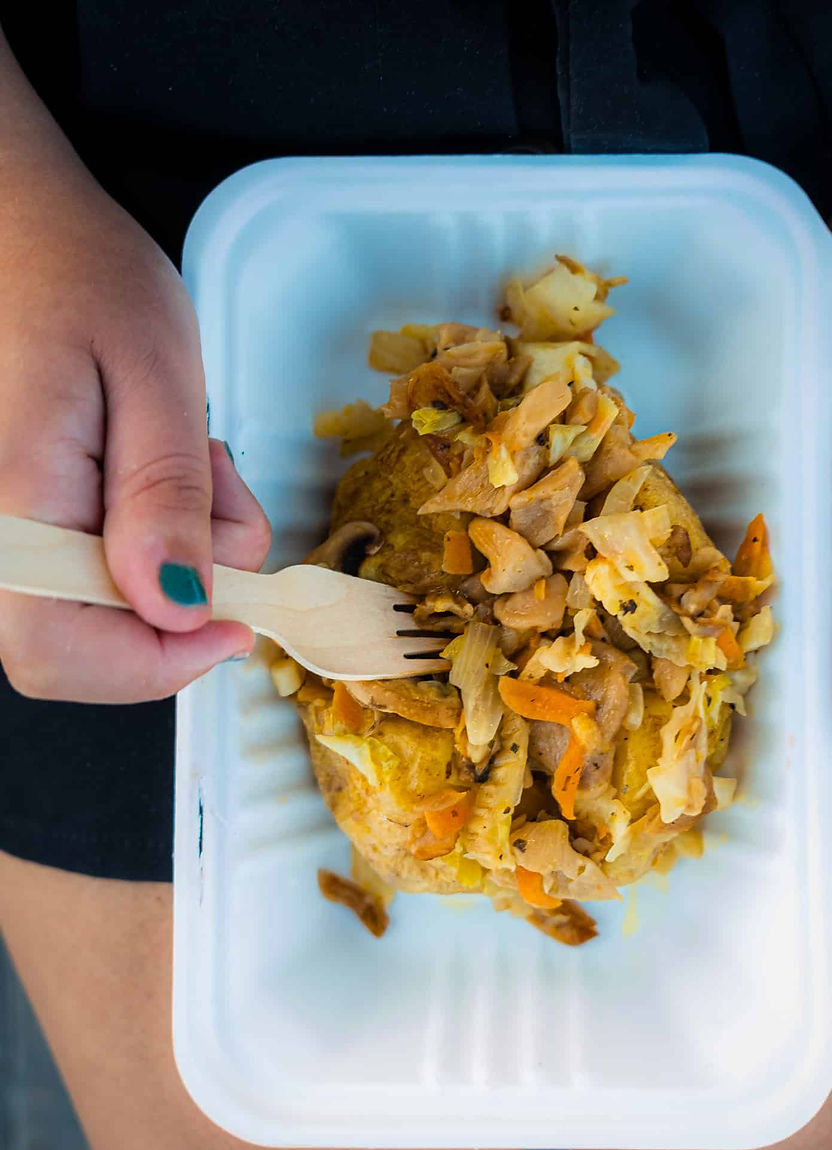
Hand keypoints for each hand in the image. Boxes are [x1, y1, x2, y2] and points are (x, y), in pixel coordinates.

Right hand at [0, 163, 269, 701]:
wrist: (31, 232)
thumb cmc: (85, 278)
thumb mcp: (156, 378)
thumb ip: (165, 497)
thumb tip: (180, 607)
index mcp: (14, 499)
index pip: (59, 653)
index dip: (159, 660)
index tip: (234, 613)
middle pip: (84, 646)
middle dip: (181, 598)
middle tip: (214, 496)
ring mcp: (13, 532)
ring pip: (101, 613)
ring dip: (178, 559)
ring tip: (190, 459)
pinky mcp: (34, 525)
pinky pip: (99, 574)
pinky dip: (157, 542)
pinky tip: (163, 470)